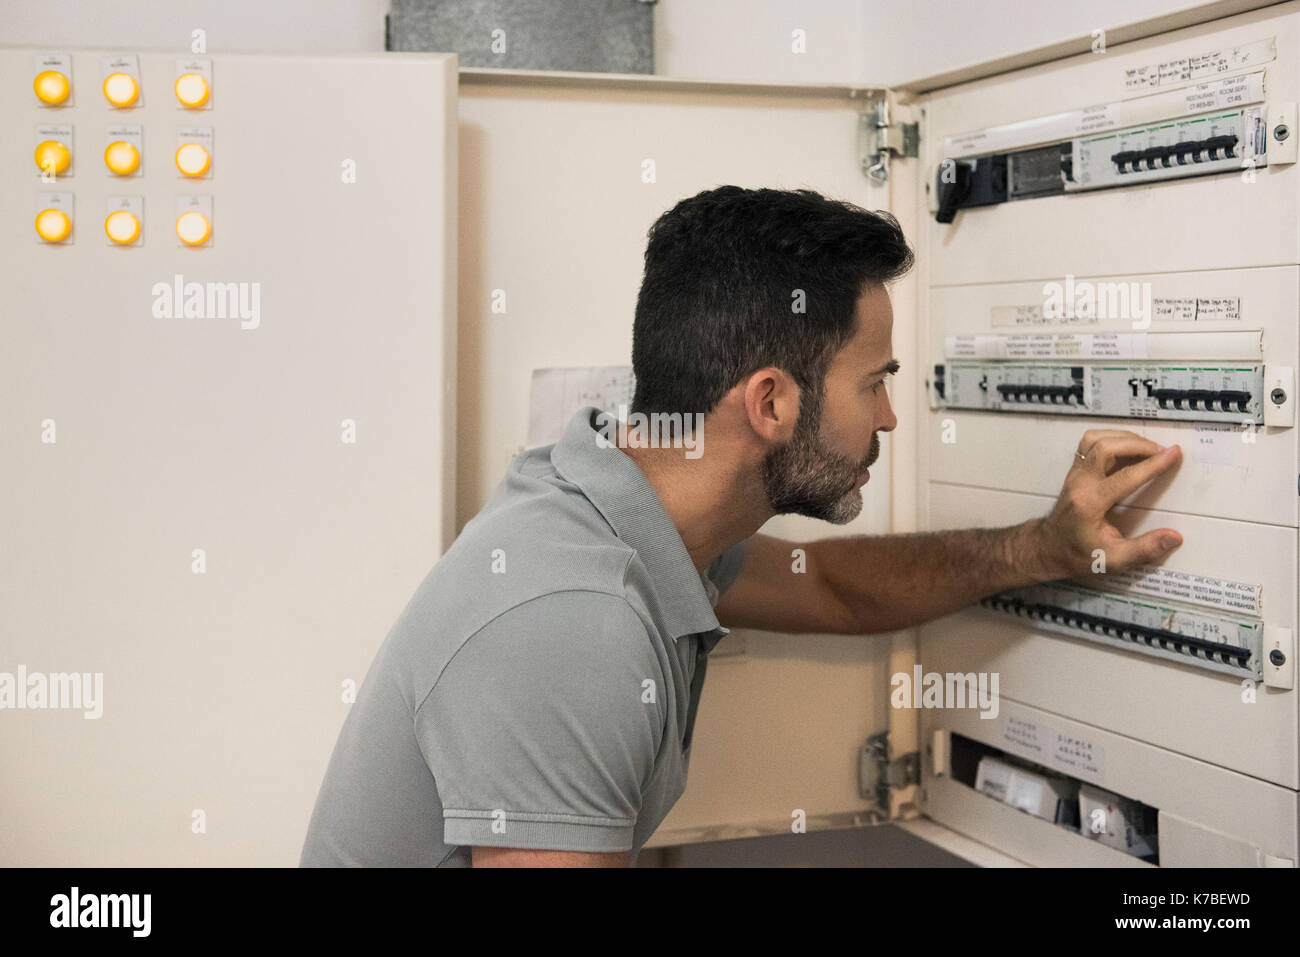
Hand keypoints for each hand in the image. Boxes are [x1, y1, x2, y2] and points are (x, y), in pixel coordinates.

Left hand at [1032, 429, 1182, 579]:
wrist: (1049, 548)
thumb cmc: (1079, 554)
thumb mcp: (1114, 559)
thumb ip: (1145, 548)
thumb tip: (1174, 537)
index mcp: (1089, 504)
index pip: (1124, 476)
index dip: (1152, 464)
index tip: (1172, 454)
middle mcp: (1079, 483)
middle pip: (1105, 447)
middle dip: (1138, 445)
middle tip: (1163, 451)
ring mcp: (1074, 474)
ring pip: (1095, 439)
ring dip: (1123, 438)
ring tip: (1147, 448)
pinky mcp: (1075, 471)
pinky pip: (1090, 443)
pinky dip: (1111, 439)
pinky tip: (1128, 448)